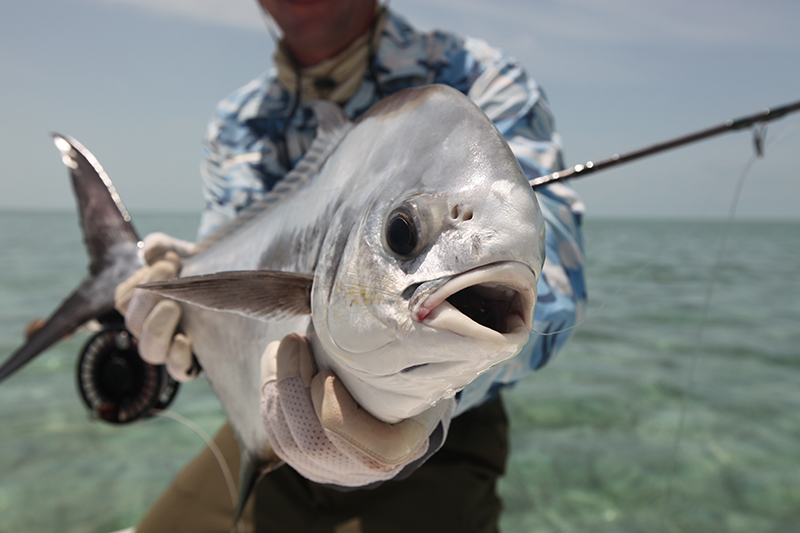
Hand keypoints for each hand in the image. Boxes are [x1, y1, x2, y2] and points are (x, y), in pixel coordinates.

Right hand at [114, 232, 197, 381]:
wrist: (239, 281)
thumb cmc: (205, 270)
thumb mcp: (184, 252)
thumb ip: (162, 246)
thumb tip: (149, 252)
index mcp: (146, 304)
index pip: (125, 300)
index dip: (138, 283)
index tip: (168, 260)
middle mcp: (156, 329)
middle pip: (135, 324)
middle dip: (146, 298)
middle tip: (167, 272)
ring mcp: (174, 349)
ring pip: (150, 351)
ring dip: (156, 328)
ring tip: (173, 306)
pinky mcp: (197, 363)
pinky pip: (178, 370)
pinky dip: (177, 357)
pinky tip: (184, 341)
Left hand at [260, 333, 454, 486]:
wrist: (393, 405)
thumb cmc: (408, 373)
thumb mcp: (420, 363)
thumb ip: (414, 349)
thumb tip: (412, 310)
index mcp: (400, 448)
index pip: (369, 449)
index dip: (337, 414)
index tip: (328, 371)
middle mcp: (362, 469)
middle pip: (315, 442)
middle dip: (294, 387)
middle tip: (294, 341)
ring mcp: (328, 469)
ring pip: (288, 439)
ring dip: (277, 386)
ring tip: (286, 345)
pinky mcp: (301, 460)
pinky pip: (276, 434)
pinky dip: (269, 394)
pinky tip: (276, 361)